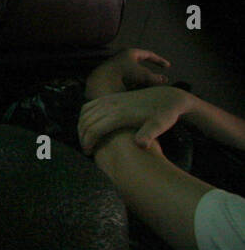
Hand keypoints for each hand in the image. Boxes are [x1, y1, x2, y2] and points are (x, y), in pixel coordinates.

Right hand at [78, 85, 193, 154]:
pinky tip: (89, 127)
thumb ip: (149, 135)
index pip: (95, 129)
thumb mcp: (160, 126)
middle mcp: (112, 105)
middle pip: (87, 121)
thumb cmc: (164, 115)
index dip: (88, 142)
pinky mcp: (111, 97)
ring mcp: (110, 99)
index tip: (88, 152)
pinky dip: (84, 117)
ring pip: (85, 113)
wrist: (167, 97)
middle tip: (86, 149)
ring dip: (81, 127)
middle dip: (82, 136)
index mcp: (120, 114)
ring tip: (86, 140)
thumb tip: (141, 145)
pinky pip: (89, 106)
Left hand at [85, 48, 170, 98]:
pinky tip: (133, 92)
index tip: (167, 66)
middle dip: (149, 73)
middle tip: (157, 80)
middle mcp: (123, 58)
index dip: (159, 60)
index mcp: (130, 53)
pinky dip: (131, 85)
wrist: (103, 80)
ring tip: (145, 88)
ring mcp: (116, 66)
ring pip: (132, 73)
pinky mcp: (111, 76)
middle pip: (140, 65)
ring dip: (140, 80)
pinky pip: (125, 79)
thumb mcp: (143, 75)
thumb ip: (155, 78)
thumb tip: (164, 80)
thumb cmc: (124, 74)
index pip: (148, 54)